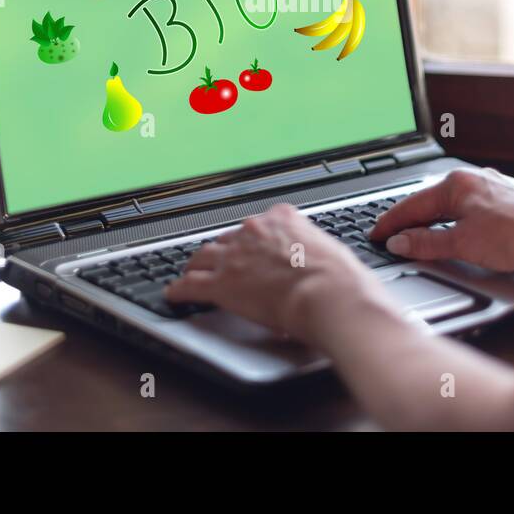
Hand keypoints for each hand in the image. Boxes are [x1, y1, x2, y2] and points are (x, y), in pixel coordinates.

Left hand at [165, 204, 387, 338]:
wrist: (330, 295)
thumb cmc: (339, 279)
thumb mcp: (330, 251)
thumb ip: (313, 252)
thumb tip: (317, 263)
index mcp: (283, 218)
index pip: (259, 225)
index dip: (253, 240)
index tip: (252, 248)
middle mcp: (254, 230)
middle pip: (228, 239)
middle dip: (225, 252)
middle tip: (224, 265)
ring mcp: (235, 256)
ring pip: (203, 256)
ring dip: (196, 265)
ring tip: (191, 273)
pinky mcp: (221, 283)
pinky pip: (190, 285)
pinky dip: (179, 290)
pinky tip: (174, 295)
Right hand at [368, 168, 513, 273]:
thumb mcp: (466, 243)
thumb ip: (427, 243)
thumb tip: (400, 242)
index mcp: (459, 183)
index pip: (411, 204)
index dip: (389, 223)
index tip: (374, 235)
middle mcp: (476, 184)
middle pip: (430, 205)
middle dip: (409, 223)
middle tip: (388, 241)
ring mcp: (493, 197)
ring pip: (451, 214)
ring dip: (433, 229)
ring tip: (415, 245)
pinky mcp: (508, 213)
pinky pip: (469, 222)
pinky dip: (454, 233)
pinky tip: (455, 246)